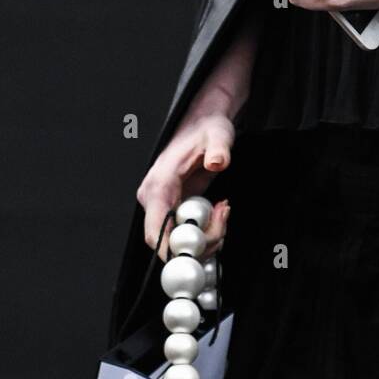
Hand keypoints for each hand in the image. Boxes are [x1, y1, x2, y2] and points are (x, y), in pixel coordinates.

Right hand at [137, 113, 233, 261]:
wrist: (204, 125)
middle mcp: (156, 200)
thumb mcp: (217, 135)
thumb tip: (217, 162)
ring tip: (223, 211)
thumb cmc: (207, 129)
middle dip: (201, 241)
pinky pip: (187, 233)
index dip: (172, 250)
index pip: (155, 230)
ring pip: (180, 241)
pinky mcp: (175, 209)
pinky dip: (206, 231)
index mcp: (159, 185)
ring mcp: (164, 206)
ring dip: (206, 236)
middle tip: (223, 220)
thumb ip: (218, 149)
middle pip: (170, 242)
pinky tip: (218, 213)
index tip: (197, 254)